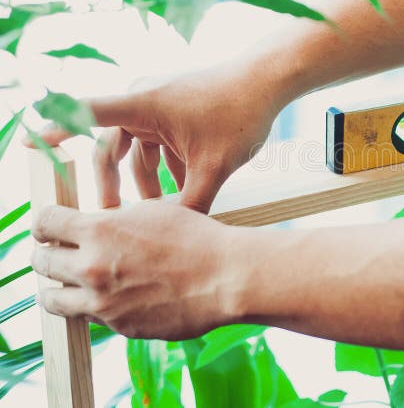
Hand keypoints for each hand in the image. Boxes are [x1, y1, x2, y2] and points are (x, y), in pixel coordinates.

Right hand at [28, 60, 288, 212]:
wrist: (269, 80)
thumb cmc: (241, 114)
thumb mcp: (214, 167)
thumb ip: (191, 203)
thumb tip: (174, 236)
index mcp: (143, 104)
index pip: (84, 114)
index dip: (52, 131)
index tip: (25, 145)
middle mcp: (143, 99)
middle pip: (110, 146)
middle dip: (111, 184)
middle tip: (113, 217)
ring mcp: (158, 102)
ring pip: (136, 147)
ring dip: (143, 178)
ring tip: (154, 209)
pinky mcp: (173, 108)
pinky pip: (156, 140)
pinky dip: (163, 164)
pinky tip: (182, 186)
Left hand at [30, 200, 243, 339]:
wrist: (226, 277)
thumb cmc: (196, 238)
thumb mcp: (152, 212)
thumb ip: (115, 219)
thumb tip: (95, 224)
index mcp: (100, 230)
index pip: (45, 223)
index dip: (44, 223)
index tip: (48, 227)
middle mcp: (92, 267)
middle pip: (42, 262)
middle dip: (46, 255)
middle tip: (55, 253)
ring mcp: (103, 302)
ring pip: (52, 299)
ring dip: (56, 288)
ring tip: (67, 284)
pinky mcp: (118, 326)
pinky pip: (90, 317)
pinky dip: (94, 307)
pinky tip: (111, 297)